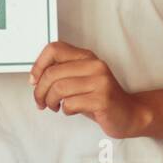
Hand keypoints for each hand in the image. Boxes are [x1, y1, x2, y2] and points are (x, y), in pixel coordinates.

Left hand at [29, 41, 147, 138]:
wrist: (129, 114)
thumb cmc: (99, 98)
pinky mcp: (102, 99)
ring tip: (54, 106)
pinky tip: (70, 111)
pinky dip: (65, 110)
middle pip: (52, 73)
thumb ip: (62, 74)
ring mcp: (100, 81)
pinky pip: (70, 103)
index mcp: (86, 56)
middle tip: (40, 101)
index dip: (38, 64)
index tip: (34, 80)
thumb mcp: (80, 80)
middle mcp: (94, 65)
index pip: (54, 49)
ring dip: (50, 101)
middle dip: (40, 91)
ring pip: (59, 89)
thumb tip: (34, 78)